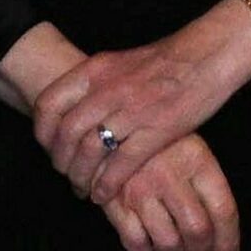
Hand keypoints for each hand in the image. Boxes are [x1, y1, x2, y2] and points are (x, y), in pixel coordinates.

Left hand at [33, 0, 250, 204]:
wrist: (208, 54)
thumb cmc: (167, 60)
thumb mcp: (122, 62)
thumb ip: (99, 83)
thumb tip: (77, 108)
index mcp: (98, 68)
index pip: (50, 101)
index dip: (43, 131)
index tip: (48, 147)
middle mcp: (109, 88)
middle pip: (67, 132)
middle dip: (61, 161)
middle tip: (65, 174)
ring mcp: (132, 109)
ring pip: (90, 151)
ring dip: (81, 177)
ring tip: (83, 189)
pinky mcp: (156, 130)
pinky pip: (120, 165)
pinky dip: (107, 185)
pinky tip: (104, 195)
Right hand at [100, 134, 239, 250]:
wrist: (111, 126)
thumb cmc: (158, 140)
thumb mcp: (189, 147)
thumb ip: (206, 184)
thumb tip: (222, 235)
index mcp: (195, 158)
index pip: (223, 209)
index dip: (228, 242)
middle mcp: (170, 174)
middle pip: (197, 231)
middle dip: (199, 250)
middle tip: (196, 249)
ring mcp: (140, 189)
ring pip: (168, 244)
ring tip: (173, 246)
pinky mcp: (114, 201)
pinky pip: (136, 244)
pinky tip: (147, 242)